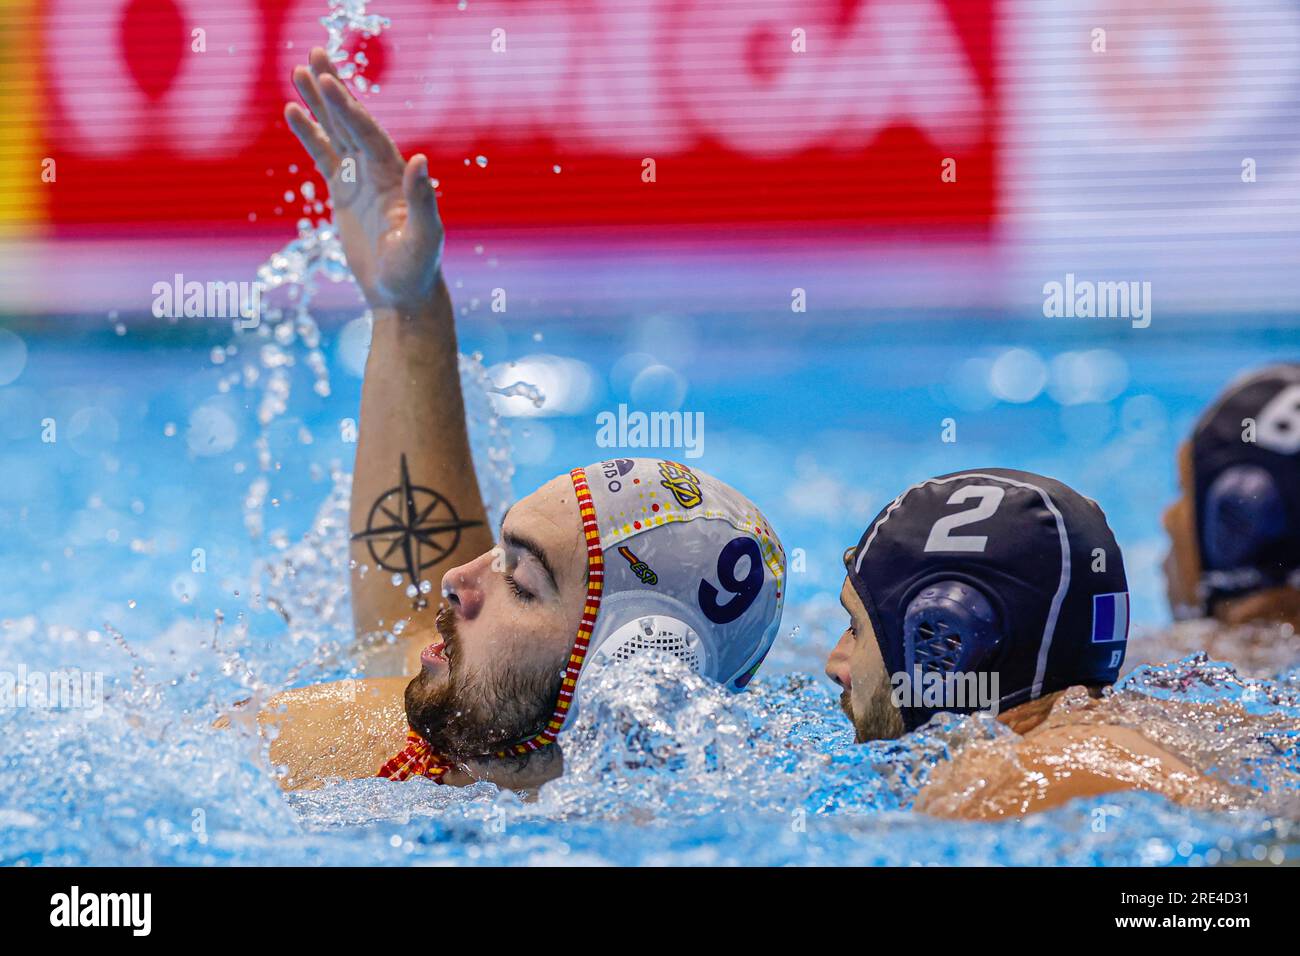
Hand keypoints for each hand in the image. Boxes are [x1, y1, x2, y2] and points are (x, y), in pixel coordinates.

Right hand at [285, 48, 443, 313]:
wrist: (402, 293)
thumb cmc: (416, 270)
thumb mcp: (423, 239)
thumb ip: (422, 200)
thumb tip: (420, 161)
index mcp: (396, 176)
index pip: (367, 134)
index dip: (346, 108)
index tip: (325, 81)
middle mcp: (380, 170)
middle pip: (352, 122)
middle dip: (333, 90)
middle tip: (314, 55)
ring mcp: (361, 178)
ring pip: (336, 132)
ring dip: (319, 103)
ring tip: (300, 70)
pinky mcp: (344, 192)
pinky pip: (323, 154)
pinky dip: (310, 133)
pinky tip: (293, 111)